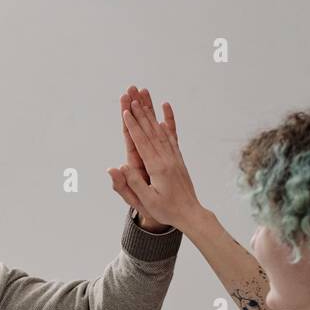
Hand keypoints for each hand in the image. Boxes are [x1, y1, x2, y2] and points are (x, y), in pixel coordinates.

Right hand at [107, 86, 204, 234]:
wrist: (190, 214)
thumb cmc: (166, 210)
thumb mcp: (146, 201)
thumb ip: (133, 183)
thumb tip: (119, 167)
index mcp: (157, 168)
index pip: (142, 142)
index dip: (133, 126)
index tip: (126, 111)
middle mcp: (166, 158)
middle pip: (150, 130)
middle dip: (140, 112)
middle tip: (132, 95)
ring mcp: (174, 156)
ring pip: (160, 129)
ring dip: (150, 113)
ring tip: (143, 97)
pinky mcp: (178, 158)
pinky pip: (172, 136)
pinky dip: (168, 121)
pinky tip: (165, 109)